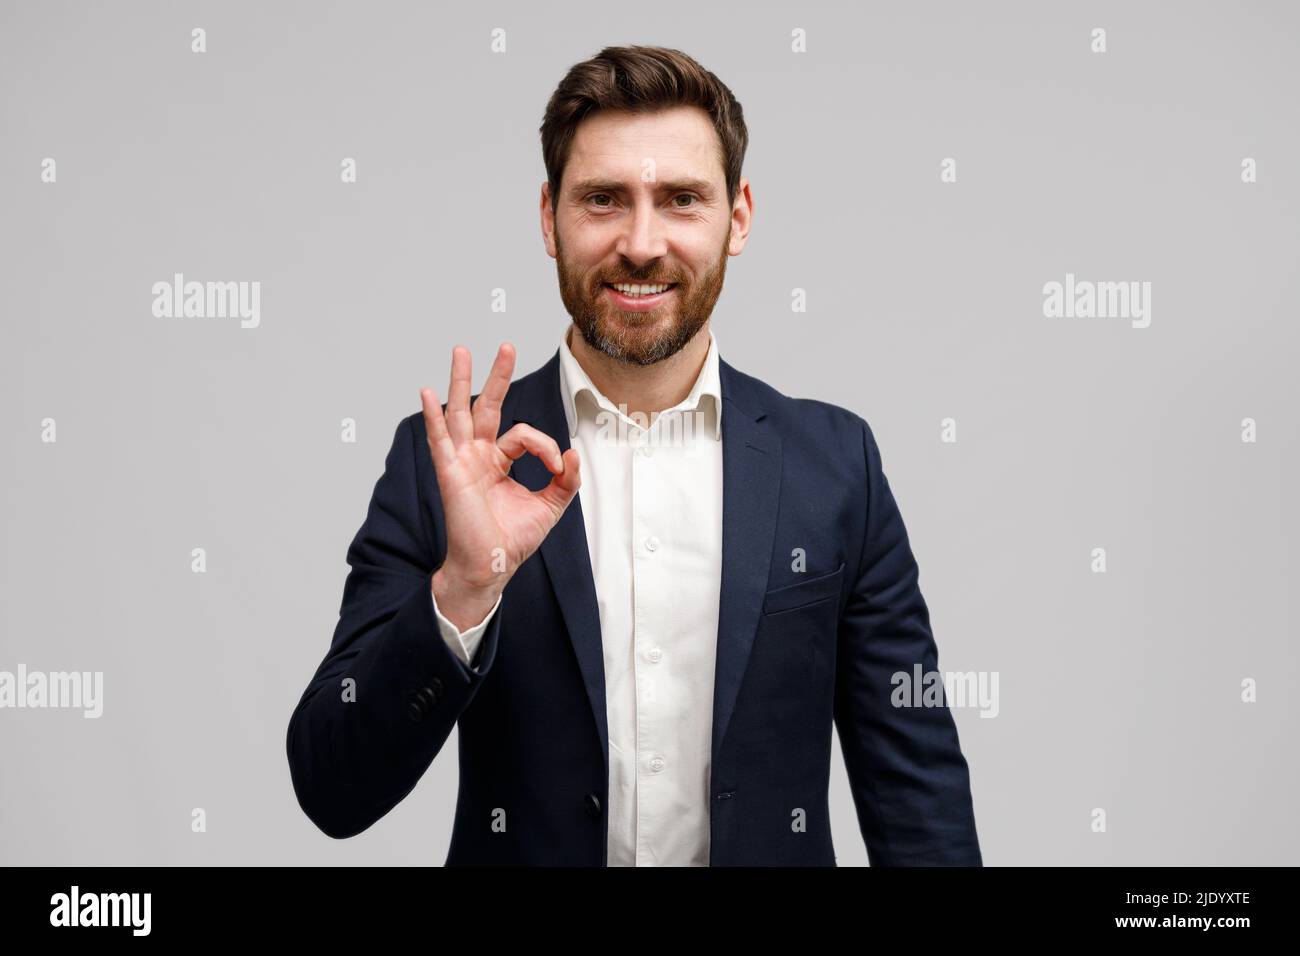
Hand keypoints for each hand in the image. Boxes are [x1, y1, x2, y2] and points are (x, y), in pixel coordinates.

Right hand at [421, 343, 579, 624]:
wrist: (492, 565)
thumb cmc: (514, 538)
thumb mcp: (551, 505)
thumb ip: (565, 479)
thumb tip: (573, 454)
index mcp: (498, 460)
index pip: (523, 434)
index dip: (546, 445)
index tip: (558, 467)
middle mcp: (478, 455)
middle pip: (486, 406)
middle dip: (497, 376)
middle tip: (506, 346)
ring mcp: (462, 462)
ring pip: (460, 413)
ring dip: (461, 381)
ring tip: (461, 350)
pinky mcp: (451, 473)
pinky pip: (440, 440)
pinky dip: (433, 416)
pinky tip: (427, 393)